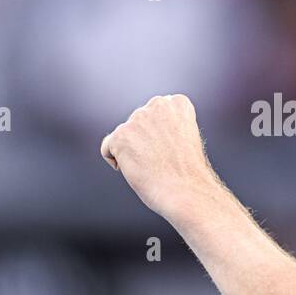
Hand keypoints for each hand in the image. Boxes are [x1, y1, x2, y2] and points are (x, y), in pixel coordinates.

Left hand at [100, 94, 218, 220]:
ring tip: (151, 166)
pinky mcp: (121, 135)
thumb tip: (142, 132)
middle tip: (161, 161)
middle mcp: (157, 104)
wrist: (186, 191)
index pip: (157, 114)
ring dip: (132, 152)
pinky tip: (134, 170)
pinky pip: (107, 147)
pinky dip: (116, 161)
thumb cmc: (187, 173)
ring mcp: (137, 119)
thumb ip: (165, 126)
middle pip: (138, 123)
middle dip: (144, 141)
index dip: (161, 136)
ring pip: (124, 136)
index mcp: (177, 103)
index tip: (172, 151)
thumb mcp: (184, 138)